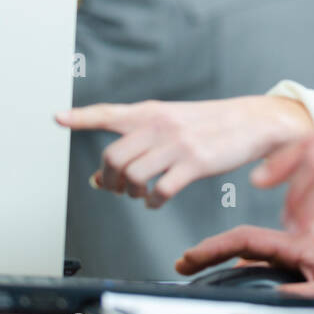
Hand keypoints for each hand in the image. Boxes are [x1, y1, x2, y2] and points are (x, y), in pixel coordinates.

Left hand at [55, 95, 313, 206]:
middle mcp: (161, 125)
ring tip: (140, 194)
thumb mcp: (175, 121)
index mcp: (154, 112)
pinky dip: (153, 201)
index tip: (59, 118)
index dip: (81, 117)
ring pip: (132, 175)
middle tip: (114, 187)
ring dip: (130, 192)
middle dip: (108, 178)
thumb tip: (105, 174)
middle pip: (113, 156)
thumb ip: (142, 142)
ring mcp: (178, 144)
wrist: (254, 121)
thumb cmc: (213, 124)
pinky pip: (161, 189)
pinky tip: (157, 200)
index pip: (110, 113)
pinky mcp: (196, 163)